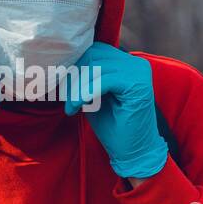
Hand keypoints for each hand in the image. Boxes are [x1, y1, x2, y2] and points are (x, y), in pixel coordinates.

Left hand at [64, 42, 167, 179]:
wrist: (133, 153)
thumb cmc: (113, 126)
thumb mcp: (93, 95)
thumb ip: (85, 77)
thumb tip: (62, 62)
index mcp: (127, 62)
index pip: (94, 50)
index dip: (75, 66)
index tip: (63, 88)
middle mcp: (136, 63)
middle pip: (93, 55)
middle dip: (74, 77)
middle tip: (67, 99)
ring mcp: (139, 72)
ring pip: (96, 67)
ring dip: (77, 88)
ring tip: (71, 106)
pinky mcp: (138, 85)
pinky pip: (103, 81)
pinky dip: (85, 93)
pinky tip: (77, 108)